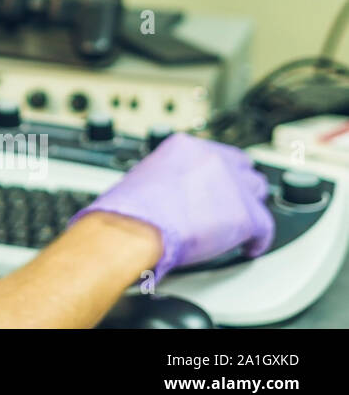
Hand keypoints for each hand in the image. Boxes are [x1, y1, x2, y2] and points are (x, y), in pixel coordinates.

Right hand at [70, 133, 274, 279]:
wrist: (136, 227)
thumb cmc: (130, 209)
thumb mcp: (144, 177)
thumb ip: (167, 179)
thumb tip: (169, 195)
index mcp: (185, 146)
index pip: (215, 153)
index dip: (219, 172)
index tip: (217, 185)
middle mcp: (213, 158)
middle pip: (242, 168)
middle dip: (238, 185)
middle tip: (232, 203)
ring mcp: (232, 185)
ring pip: (257, 192)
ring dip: (250, 207)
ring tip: (244, 224)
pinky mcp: (245, 214)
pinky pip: (264, 228)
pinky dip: (258, 240)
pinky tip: (250, 247)